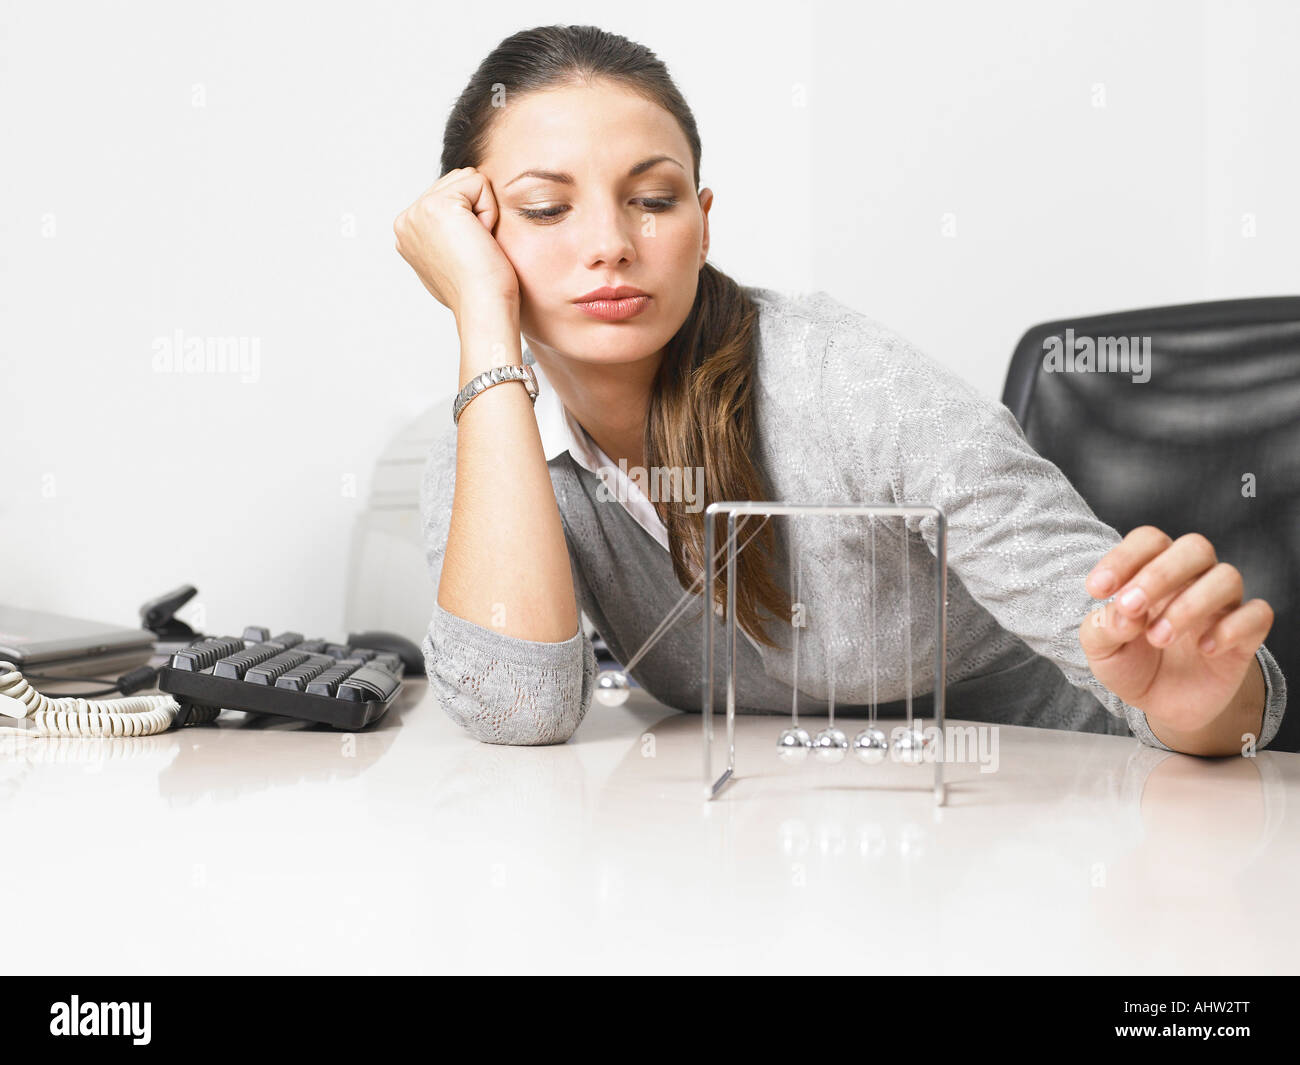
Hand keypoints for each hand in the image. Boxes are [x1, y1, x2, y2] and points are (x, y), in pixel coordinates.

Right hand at [393, 167, 521, 322]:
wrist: (484, 308)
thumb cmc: (479, 292)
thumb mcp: (452, 259)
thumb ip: (446, 235)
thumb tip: (455, 226)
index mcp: (408, 232)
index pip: (452, 194)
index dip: (472, 219)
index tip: (468, 254)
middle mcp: (407, 220)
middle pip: (459, 182)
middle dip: (477, 211)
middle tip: (475, 249)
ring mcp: (417, 211)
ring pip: (468, 180)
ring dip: (484, 211)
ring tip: (477, 244)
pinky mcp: (437, 205)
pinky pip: (479, 183)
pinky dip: (489, 211)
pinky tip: (481, 239)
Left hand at [1078, 526, 1273, 734]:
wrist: (1161, 705)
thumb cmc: (1130, 663)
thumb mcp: (1101, 650)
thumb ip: (1103, 627)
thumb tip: (1124, 614)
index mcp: (1152, 571)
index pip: (1149, 540)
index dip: (1123, 558)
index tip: (1097, 590)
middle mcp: (1192, 579)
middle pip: (1194, 547)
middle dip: (1159, 574)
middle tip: (1131, 607)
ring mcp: (1222, 605)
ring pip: (1226, 577)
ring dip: (1189, 605)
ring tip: (1158, 638)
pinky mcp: (1246, 635)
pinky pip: (1257, 614)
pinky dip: (1231, 629)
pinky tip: (1204, 649)